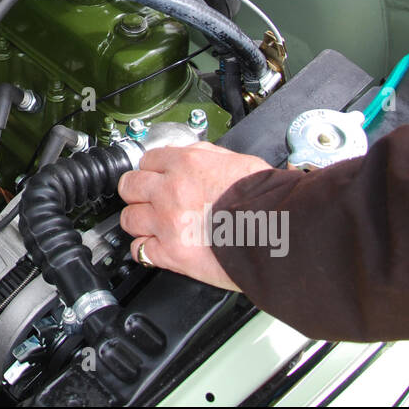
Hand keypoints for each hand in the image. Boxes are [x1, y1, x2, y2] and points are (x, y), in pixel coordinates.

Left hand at [117, 143, 271, 291]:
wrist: (279, 232)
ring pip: (129, 218)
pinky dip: (146, 250)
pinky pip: (139, 250)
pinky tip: (158, 248)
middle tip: (148, 200)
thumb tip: (192, 155)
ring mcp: (166, 222)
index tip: (155, 177)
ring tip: (154, 226)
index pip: (147, 160)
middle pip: (129, 186)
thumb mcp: (238, 162)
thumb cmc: (267, 200)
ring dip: (140, 221)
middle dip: (138, 193)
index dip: (152, 171)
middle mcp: (170, 190)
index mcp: (186, 163)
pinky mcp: (170, 253)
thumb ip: (208, 156)